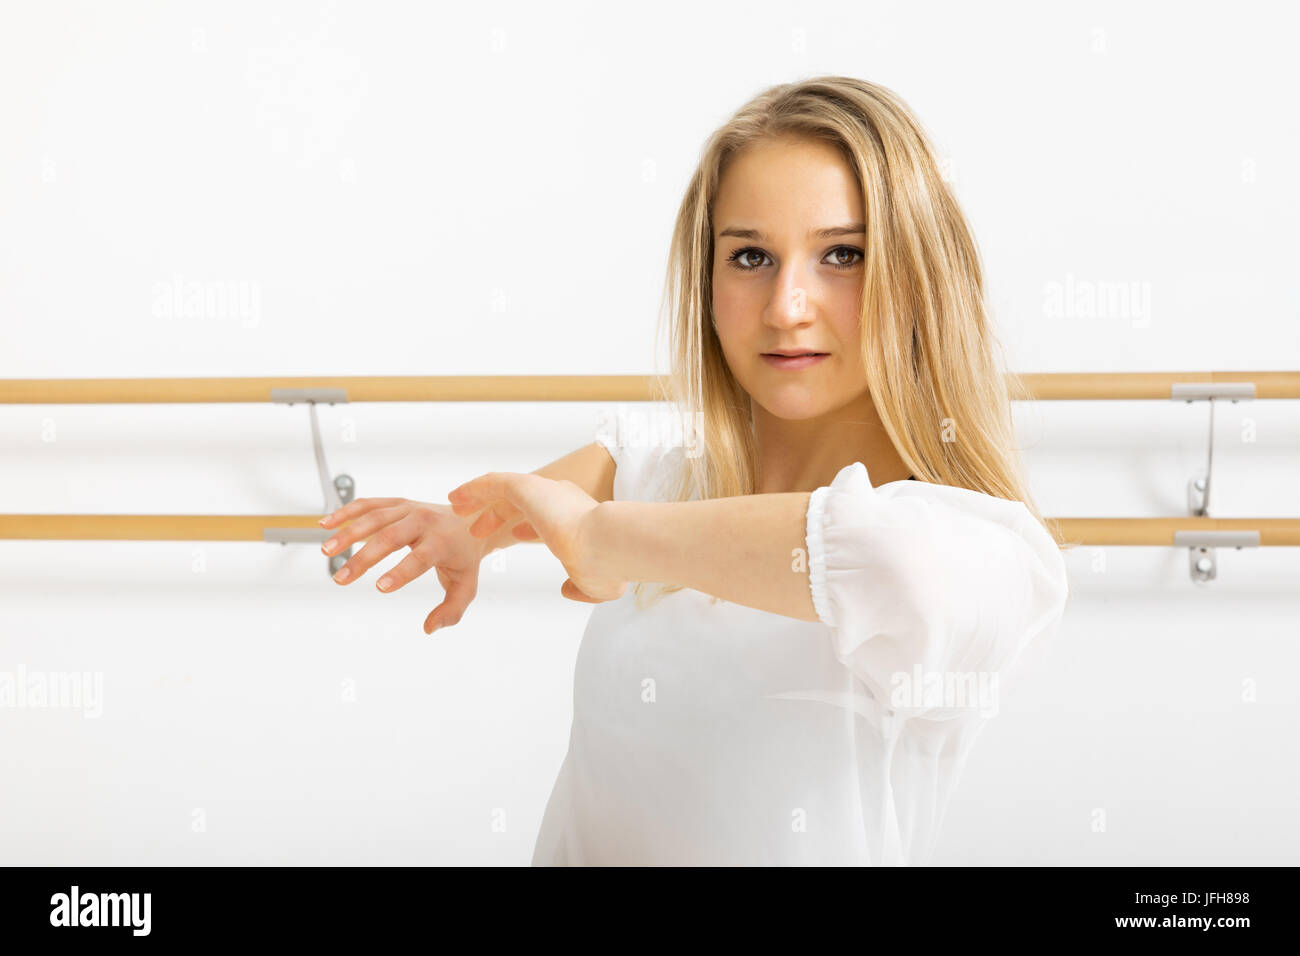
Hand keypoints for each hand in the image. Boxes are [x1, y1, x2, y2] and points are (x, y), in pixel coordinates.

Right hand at [318, 497, 489, 634]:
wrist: (472, 520)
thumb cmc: (463, 557)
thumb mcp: (465, 586)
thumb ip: (451, 610)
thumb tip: (429, 629)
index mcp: (442, 541)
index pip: (420, 558)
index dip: (401, 573)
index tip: (380, 588)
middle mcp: (424, 521)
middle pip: (390, 537)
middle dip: (363, 559)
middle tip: (342, 579)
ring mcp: (409, 508)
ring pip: (374, 518)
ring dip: (347, 533)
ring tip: (326, 551)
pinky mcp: (396, 503)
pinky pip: (368, 504)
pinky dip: (345, 512)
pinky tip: (325, 525)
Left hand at [447, 472, 626, 603]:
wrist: (608, 546)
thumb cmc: (606, 566)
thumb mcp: (597, 583)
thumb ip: (580, 586)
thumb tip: (566, 590)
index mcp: (577, 516)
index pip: (548, 516)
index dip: (528, 525)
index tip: (514, 534)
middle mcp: (560, 497)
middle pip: (522, 501)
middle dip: (498, 514)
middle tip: (477, 528)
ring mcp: (543, 490)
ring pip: (503, 488)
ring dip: (480, 497)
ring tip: (457, 506)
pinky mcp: (527, 486)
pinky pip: (492, 483)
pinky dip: (473, 489)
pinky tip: (456, 498)